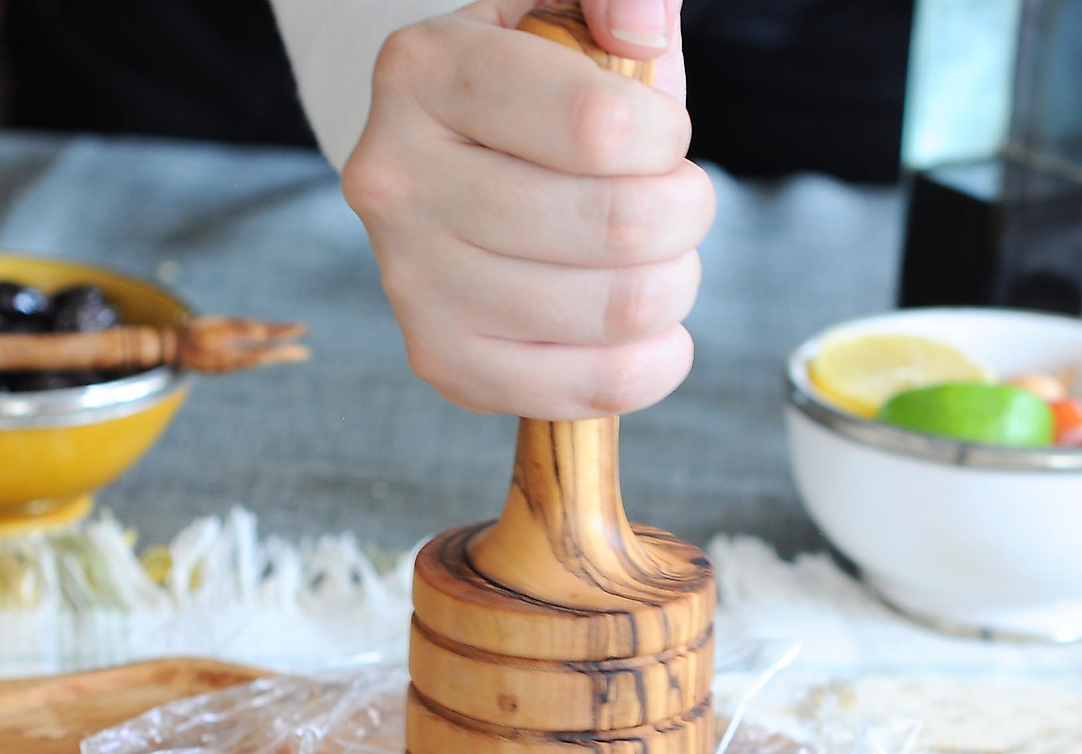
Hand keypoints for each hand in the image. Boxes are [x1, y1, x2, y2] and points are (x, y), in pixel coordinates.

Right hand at [342, 0, 713, 419]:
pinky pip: (590, 388)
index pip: (598, 127)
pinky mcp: (443, 362)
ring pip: (615, 310)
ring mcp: (411, 285)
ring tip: (658, 263)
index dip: (666, 140)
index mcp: (425, 73)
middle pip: (617, 227)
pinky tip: (653, 333)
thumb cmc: (532, 100)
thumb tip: (642, 26)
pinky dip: (653, 364)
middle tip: (675, 207)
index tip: (661, 139)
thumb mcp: (565, 18)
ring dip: (674, 287)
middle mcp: (397, 181)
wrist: (455, 176)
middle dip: (683, 216)